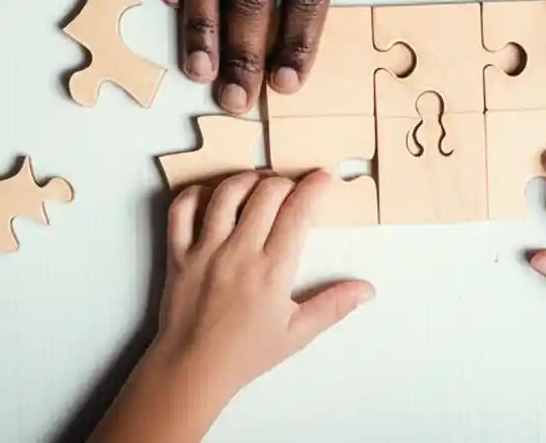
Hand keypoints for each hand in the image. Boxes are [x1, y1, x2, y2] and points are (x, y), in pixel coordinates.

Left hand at [150, 171, 374, 396]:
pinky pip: (183, 209)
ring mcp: (205, 250)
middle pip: (266, 193)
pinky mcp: (178, 253)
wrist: (193, 368)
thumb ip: (333, 306)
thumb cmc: (246, 353)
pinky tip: (214, 196)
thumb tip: (367, 289)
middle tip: (292, 189)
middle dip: (285, 181)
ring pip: (227, 193)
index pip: (298, 212)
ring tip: (259, 185)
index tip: (323, 177)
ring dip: (247, 180)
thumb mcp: (297, 333)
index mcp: (272, 271)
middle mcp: (239, 252)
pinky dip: (198, 193)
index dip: (315, 187)